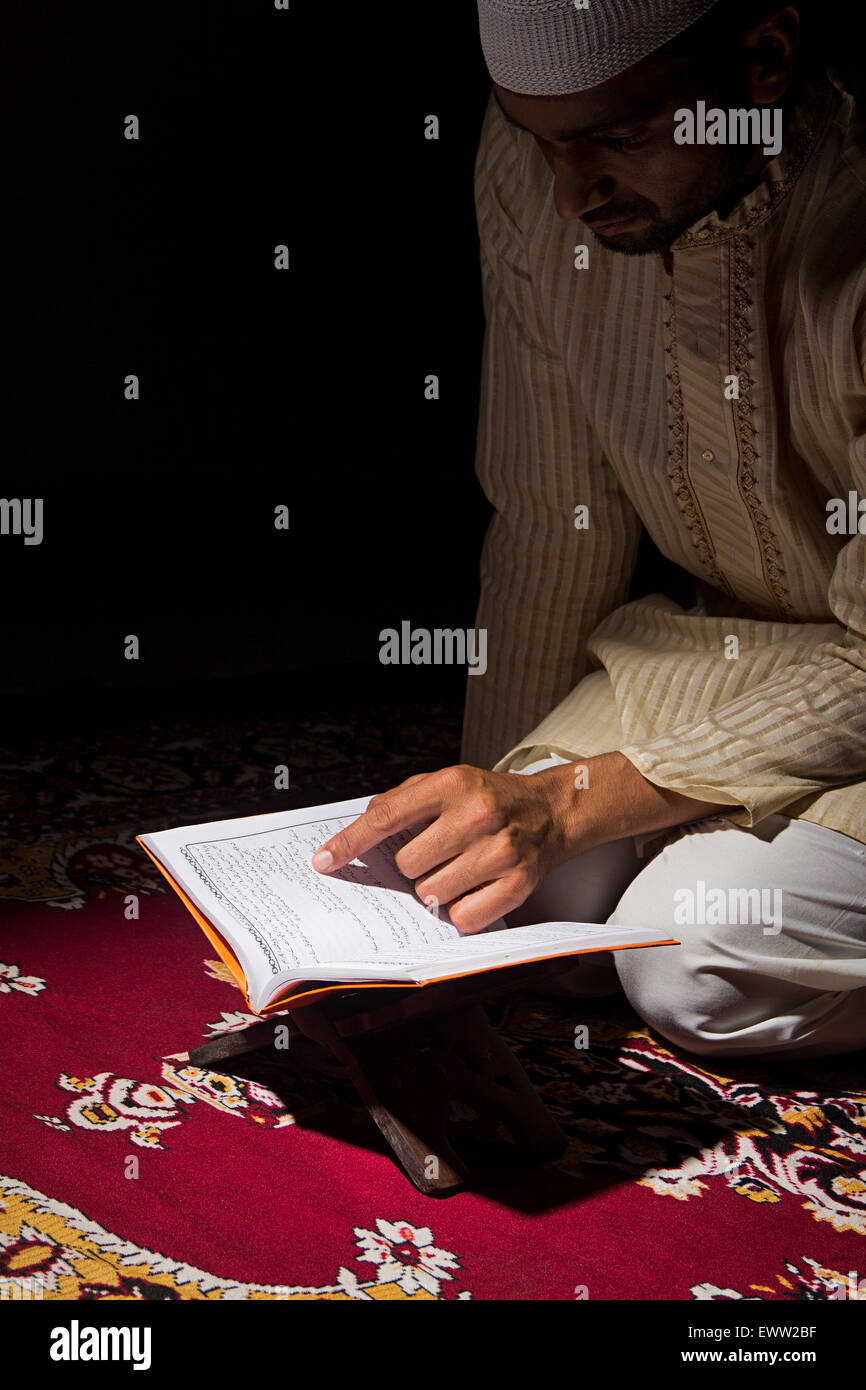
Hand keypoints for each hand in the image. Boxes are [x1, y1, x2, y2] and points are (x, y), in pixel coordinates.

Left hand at [310, 763, 576, 933]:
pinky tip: (474, 888)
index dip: (350, 842)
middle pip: (408, 864)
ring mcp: (500, 851)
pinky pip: (462, 917)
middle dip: (414, 865)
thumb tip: (357, 831)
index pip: (387, 817)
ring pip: (431, 893)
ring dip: (436, 888)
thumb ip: (401, 801)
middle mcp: (477, 815)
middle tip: (438, 853)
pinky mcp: (517, 885)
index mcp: (452, 784)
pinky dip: (460, 909)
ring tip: (459, 869)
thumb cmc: (489, 799)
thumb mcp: (446, 782)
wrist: (550, 812)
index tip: (325, 860)